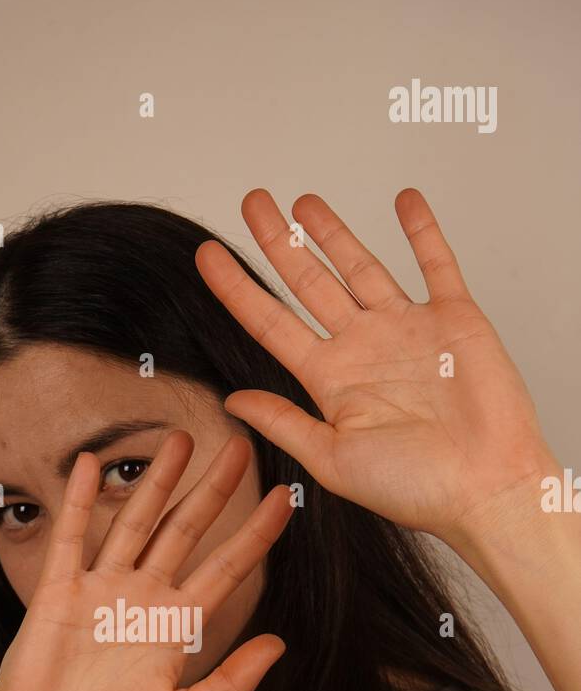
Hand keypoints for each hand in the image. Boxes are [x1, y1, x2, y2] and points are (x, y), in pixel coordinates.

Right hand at [0, 431, 291, 690]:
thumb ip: (230, 683)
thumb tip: (278, 644)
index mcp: (175, 630)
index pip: (226, 570)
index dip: (256, 535)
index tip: (285, 500)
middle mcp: (142, 601)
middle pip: (186, 532)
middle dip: (213, 490)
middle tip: (238, 446)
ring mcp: (101, 592)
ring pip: (135, 523)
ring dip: (157, 482)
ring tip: (179, 439)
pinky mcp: (59, 592)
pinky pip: (73, 538)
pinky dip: (81, 501)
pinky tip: (90, 464)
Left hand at [194, 188, 556, 547]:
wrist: (484, 489)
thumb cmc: (414, 488)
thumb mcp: (331, 460)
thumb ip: (283, 423)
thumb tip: (232, 399)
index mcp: (331, 381)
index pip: (270, 323)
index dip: (237, 288)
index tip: (206, 256)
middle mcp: (364, 349)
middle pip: (309, 284)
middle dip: (279, 242)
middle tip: (253, 203)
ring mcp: (408, 330)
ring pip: (361, 267)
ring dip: (333, 233)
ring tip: (303, 202)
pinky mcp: (455, 319)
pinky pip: (436, 263)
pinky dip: (422, 231)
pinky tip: (405, 201)